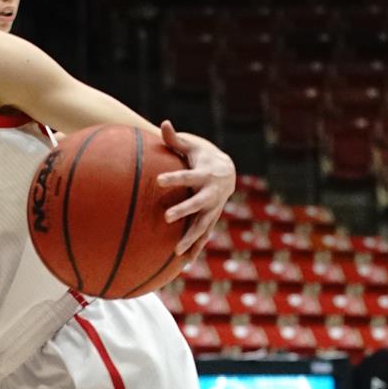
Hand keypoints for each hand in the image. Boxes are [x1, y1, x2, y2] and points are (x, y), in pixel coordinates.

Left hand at [156, 120, 235, 258]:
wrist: (228, 172)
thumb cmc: (203, 156)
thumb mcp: (192, 146)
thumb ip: (175, 139)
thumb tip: (163, 123)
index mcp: (204, 175)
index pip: (187, 176)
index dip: (174, 178)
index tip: (159, 181)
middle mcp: (211, 194)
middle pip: (198, 205)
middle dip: (184, 211)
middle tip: (167, 218)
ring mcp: (213, 209)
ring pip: (202, 226)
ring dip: (191, 239)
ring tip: (176, 251)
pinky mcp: (211, 220)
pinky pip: (203, 237)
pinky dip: (195, 250)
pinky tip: (183, 265)